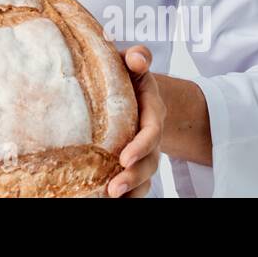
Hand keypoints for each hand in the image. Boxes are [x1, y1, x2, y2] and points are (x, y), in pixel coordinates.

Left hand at [108, 44, 164, 197]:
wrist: (135, 90)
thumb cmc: (128, 74)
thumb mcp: (132, 62)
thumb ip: (138, 57)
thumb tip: (137, 58)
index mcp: (151, 111)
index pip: (151, 132)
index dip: (140, 146)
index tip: (124, 158)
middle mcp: (150, 135)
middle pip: (148, 162)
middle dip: (133, 177)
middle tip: (113, 188)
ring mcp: (143, 152)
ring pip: (143, 177)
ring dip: (130, 189)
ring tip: (110, 197)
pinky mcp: (133, 162)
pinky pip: (135, 183)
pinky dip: (127, 194)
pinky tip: (105, 200)